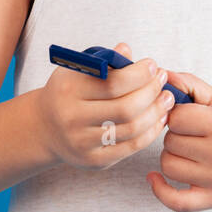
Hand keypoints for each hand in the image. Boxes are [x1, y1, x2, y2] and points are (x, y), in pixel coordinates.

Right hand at [36, 42, 174, 169]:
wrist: (45, 128)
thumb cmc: (67, 93)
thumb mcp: (76, 71)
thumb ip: (102, 61)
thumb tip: (126, 50)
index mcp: (68, 90)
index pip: (113, 83)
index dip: (140, 74)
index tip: (153, 65)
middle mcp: (72, 118)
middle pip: (126, 108)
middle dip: (152, 92)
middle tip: (163, 81)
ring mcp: (82, 142)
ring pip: (132, 129)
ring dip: (156, 112)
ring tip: (166, 99)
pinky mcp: (94, 161)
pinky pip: (131, 147)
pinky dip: (150, 132)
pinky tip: (159, 119)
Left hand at [147, 71, 211, 211]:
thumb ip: (190, 85)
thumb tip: (162, 75)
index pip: (175, 118)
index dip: (176, 115)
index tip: (188, 117)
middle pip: (170, 142)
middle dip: (176, 135)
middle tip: (193, 135)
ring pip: (168, 166)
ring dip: (172, 157)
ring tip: (190, 151)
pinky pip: (175, 201)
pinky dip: (160, 190)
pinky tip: (155, 178)